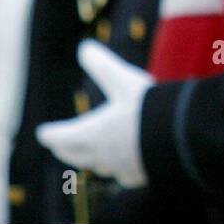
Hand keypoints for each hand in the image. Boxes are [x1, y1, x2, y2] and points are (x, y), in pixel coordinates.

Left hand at [35, 40, 153, 187]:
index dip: (50, 133)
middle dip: (66, 148)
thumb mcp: (123, 79)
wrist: (180, 137)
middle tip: (59, 145)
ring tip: (92, 154)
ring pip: (98, 167)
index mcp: (90, 134)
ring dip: (91, 159)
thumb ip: (102, 64)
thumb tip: (84, 47)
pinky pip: (122, 176)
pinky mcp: (139, 176)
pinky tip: (124, 169)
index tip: (43, 133)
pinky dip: (118, 171)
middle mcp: (101, 155)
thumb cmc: (147, 107)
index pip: (60, 137)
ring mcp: (119, 168)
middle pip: (74, 155)